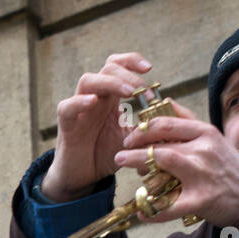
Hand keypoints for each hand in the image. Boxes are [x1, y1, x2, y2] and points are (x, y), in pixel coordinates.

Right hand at [42, 52, 151, 202]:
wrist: (84, 177)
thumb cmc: (106, 154)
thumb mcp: (133, 138)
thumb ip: (147, 125)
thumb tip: (171, 117)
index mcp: (110, 97)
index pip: (118, 65)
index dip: (132, 61)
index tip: (149, 69)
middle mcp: (94, 97)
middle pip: (108, 68)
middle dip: (129, 74)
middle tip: (144, 90)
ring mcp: (79, 109)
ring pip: (88, 80)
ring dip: (111, 82)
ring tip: (128, 93)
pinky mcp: (66, 125)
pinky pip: (67, 107)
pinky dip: (79, 102)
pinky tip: (93, 102)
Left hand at [114, 100, 238, 226]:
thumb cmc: (226, 166)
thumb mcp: (212, 138)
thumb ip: (187, 120)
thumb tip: (164, 100)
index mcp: (205, 133)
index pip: (166, 124)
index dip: (142, 130)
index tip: (129, 137)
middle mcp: (203, 150)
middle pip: (161, 145)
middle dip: (135, 150)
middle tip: (120, 155)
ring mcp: (202, 175)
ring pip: (163, 165)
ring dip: (139, 167)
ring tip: (127, 174)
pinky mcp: (201, 200)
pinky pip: (170, 206)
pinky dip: (153, 210)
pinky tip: (141, 212)